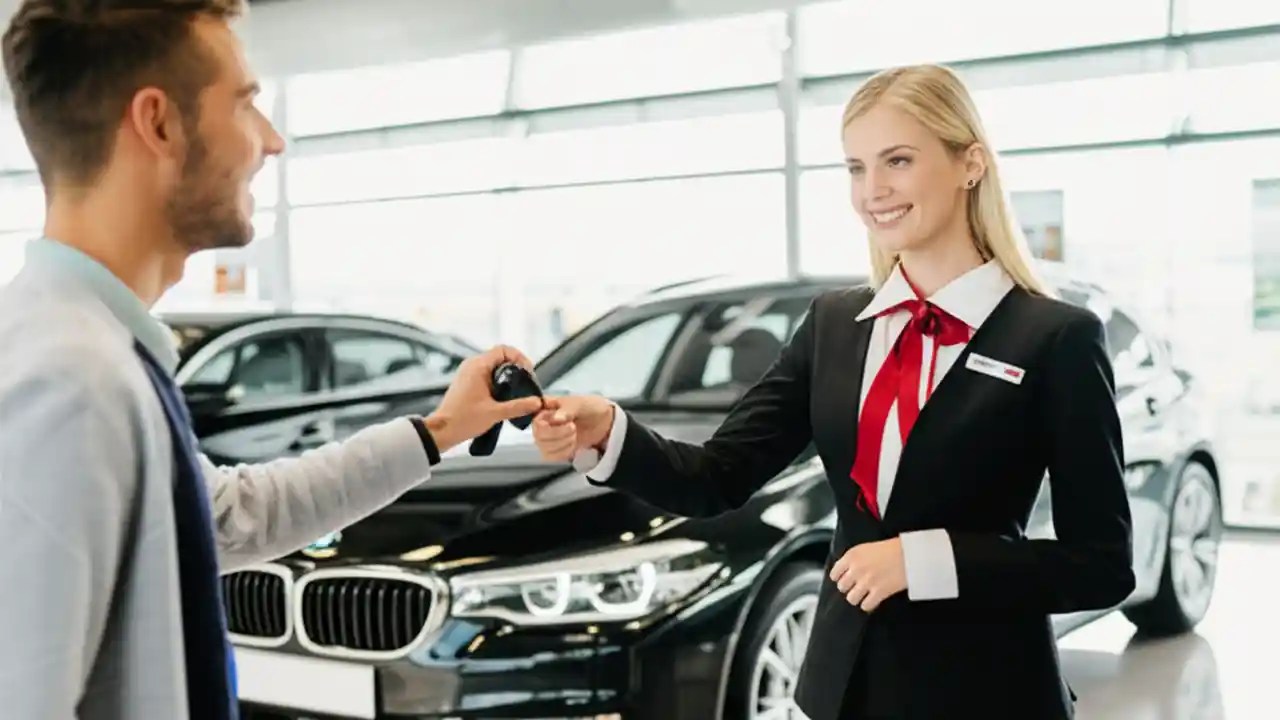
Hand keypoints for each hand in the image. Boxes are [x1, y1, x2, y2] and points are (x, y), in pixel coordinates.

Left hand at [424, 345, 544, 452]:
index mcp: (478, 366)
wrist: (442, 431)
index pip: (503, 349)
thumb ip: (518, 406)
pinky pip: (487, 375)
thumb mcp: (495, 413)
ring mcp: (468, 373)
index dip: (519, 358)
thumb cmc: (463, 420)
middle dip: (515, 368)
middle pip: (500, 357)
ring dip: (507, 377)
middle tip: (525, 383)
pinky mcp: (467, 383)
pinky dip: (498, 382)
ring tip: (517, 392)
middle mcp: (472, 365)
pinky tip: (504, 397)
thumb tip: (536, 402)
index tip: (528, 372)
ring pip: (494, 367)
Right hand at [530, 395, 615, 461]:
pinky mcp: (555, 450)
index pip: (535, 420)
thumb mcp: (579, 403)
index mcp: (545, 408)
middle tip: (573, 427)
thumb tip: (555, 419)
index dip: (543, 425)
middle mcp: (543, 423)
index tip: (559, 421)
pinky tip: (573, 444)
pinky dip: (564, 452)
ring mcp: (548, 438)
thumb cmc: (589, 407)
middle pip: (539, 436)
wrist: (604, 421)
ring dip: (563, 443)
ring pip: (544, 448)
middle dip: (558, 434)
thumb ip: (567, 410)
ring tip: (574, 435)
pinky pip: (551, 457)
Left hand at [829, 538, 906, 612]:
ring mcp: (867, 581)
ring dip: (857, 598)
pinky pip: (866, 605)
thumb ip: (854, 559)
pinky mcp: (878, 592)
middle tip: (856, 587)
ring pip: (851, 598)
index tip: (842, 580)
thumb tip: (847, 571)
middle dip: (849, 588)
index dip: (839, 578)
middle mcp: (856, 568)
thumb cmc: (893, 548)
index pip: (834, 573)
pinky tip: (873, 600)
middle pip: (842, 587)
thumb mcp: (867, 548)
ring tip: (864, 595)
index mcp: (852, 555)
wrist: (911, 554)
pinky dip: (869, 604)